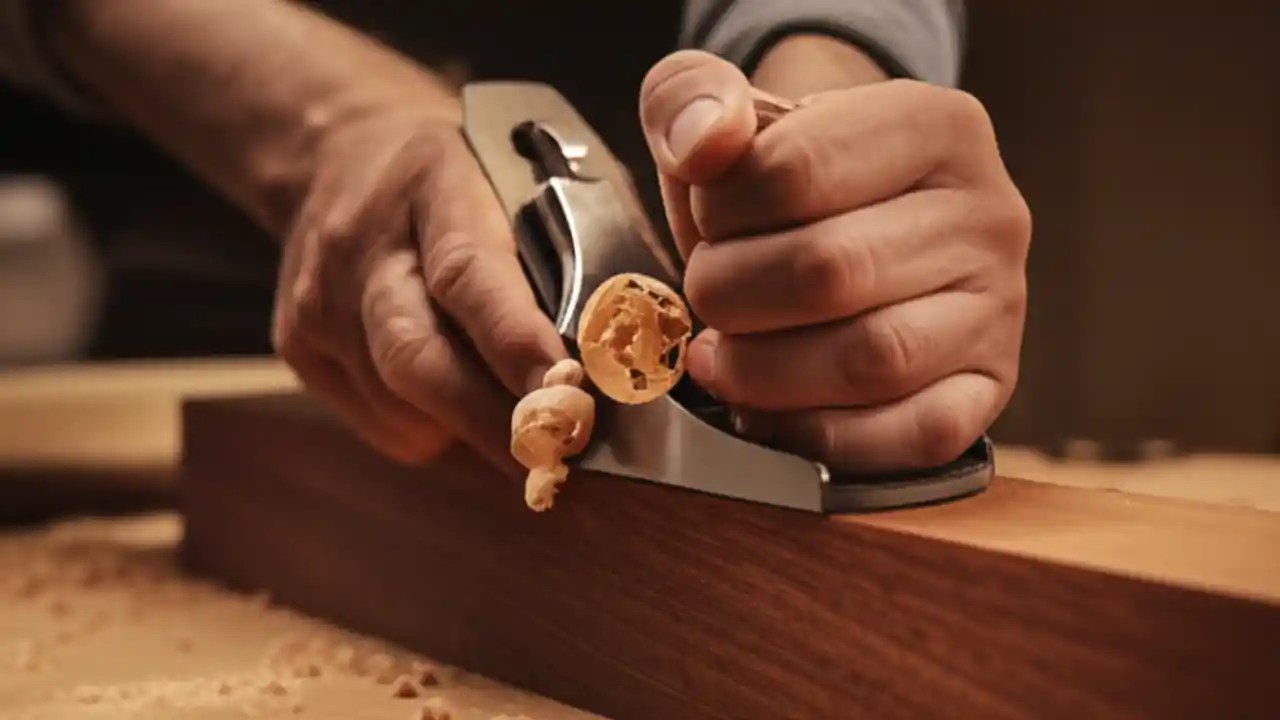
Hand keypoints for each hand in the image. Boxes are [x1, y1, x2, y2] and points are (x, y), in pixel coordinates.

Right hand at [272, 106, 565, 471]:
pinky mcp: (298, 345)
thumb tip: (642, 347)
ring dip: (472, 433)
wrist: (342, 148)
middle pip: (417, 357)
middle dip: (496, 424)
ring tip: (528, 436)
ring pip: (399, 405)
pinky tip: (465, 409)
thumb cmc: (473, 170)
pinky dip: (435, 432)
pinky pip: (380, 422)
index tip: (569, 397)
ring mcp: (320, 298)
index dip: (518, 346)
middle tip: (560, 463)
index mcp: (434, 183)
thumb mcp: (532, 172)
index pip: (470, 275)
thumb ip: (590, 245)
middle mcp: (363, 244)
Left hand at [639, 51, 1030, 473]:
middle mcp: (987, 213)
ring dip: (763, 375)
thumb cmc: (783, 176)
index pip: (794, 173)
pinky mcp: (990, 387)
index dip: (718, 213)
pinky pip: (916, 437)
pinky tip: (770, 416)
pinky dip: (824, 439)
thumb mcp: (727, 112)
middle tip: (706, 296)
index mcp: (934, 124)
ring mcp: (999, 306)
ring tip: (721, 359)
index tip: (709, 223)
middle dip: (730, 297)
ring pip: (873, 361)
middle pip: (830, 272)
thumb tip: (703, 146)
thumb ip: (690, 100)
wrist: (859, 223)